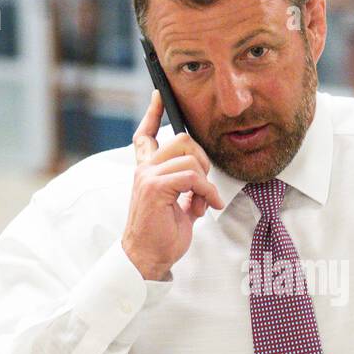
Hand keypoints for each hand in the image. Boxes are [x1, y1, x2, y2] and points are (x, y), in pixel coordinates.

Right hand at [121, 90, 223, 280]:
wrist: (147, 259)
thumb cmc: (161, 235)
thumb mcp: (178, 205)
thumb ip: (186, 188)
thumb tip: (203, 183)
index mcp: (147, 170)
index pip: (146, 134)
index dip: (153, 112)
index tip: (159, 94)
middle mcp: (144, 169)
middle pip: (180, 139)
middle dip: (201, 158)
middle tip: (204, 183)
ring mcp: (147, 176)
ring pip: (189, 158)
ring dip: (205, 180)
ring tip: (204, 201)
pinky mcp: (155, 188)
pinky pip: (192, 177)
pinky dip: (207, 192)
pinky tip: (208, 207)